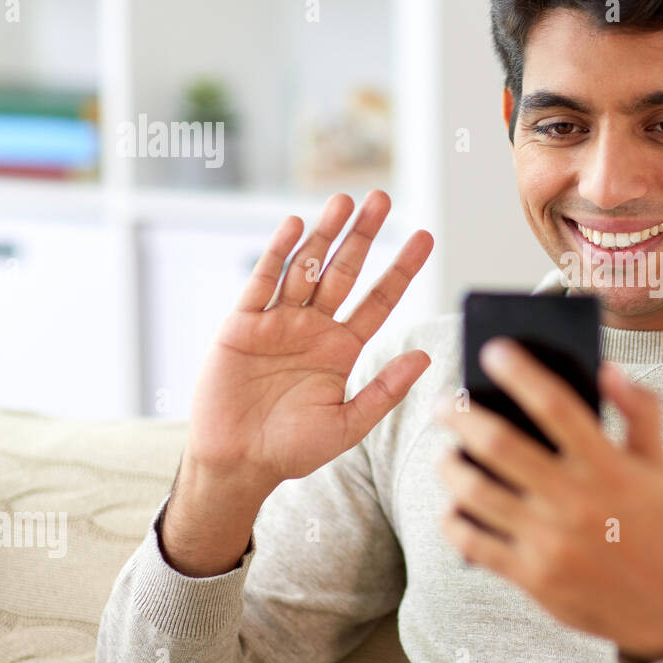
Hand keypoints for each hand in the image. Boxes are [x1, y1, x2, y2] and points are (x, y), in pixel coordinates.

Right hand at [185, 189, 433, 503]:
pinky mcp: (242, 325)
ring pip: (306, 268)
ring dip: (324, 234)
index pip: (380, 299)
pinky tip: (294, 226)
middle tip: (382, 199)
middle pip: (344, 271)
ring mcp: (278, 323)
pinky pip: (263, 283)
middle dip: (363, 236)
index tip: (425, 237)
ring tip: (343, 201)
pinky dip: (277, 254)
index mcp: (342, 348)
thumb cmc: (292, 449)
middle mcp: (314, 328)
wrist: (237, 463)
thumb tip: (423, 356)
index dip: (401, 268)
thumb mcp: (348, 424)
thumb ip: (385, 390)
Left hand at [433, 338, 662, 662]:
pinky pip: (473, 542)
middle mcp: (575, 500)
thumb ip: (641, 410)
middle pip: (501, 445)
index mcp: (607, 467)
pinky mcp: (531, 576)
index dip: (521, 372)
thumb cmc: (656, 524)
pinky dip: (453, 519)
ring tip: (444, 453)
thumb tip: (608, 369)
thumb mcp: (658, 464)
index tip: (493, 350)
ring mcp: (549, 541)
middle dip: (461, 416)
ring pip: (476, 492)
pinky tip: (451, 504)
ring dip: (449, 465)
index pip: (556, 406)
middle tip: (442, 403)